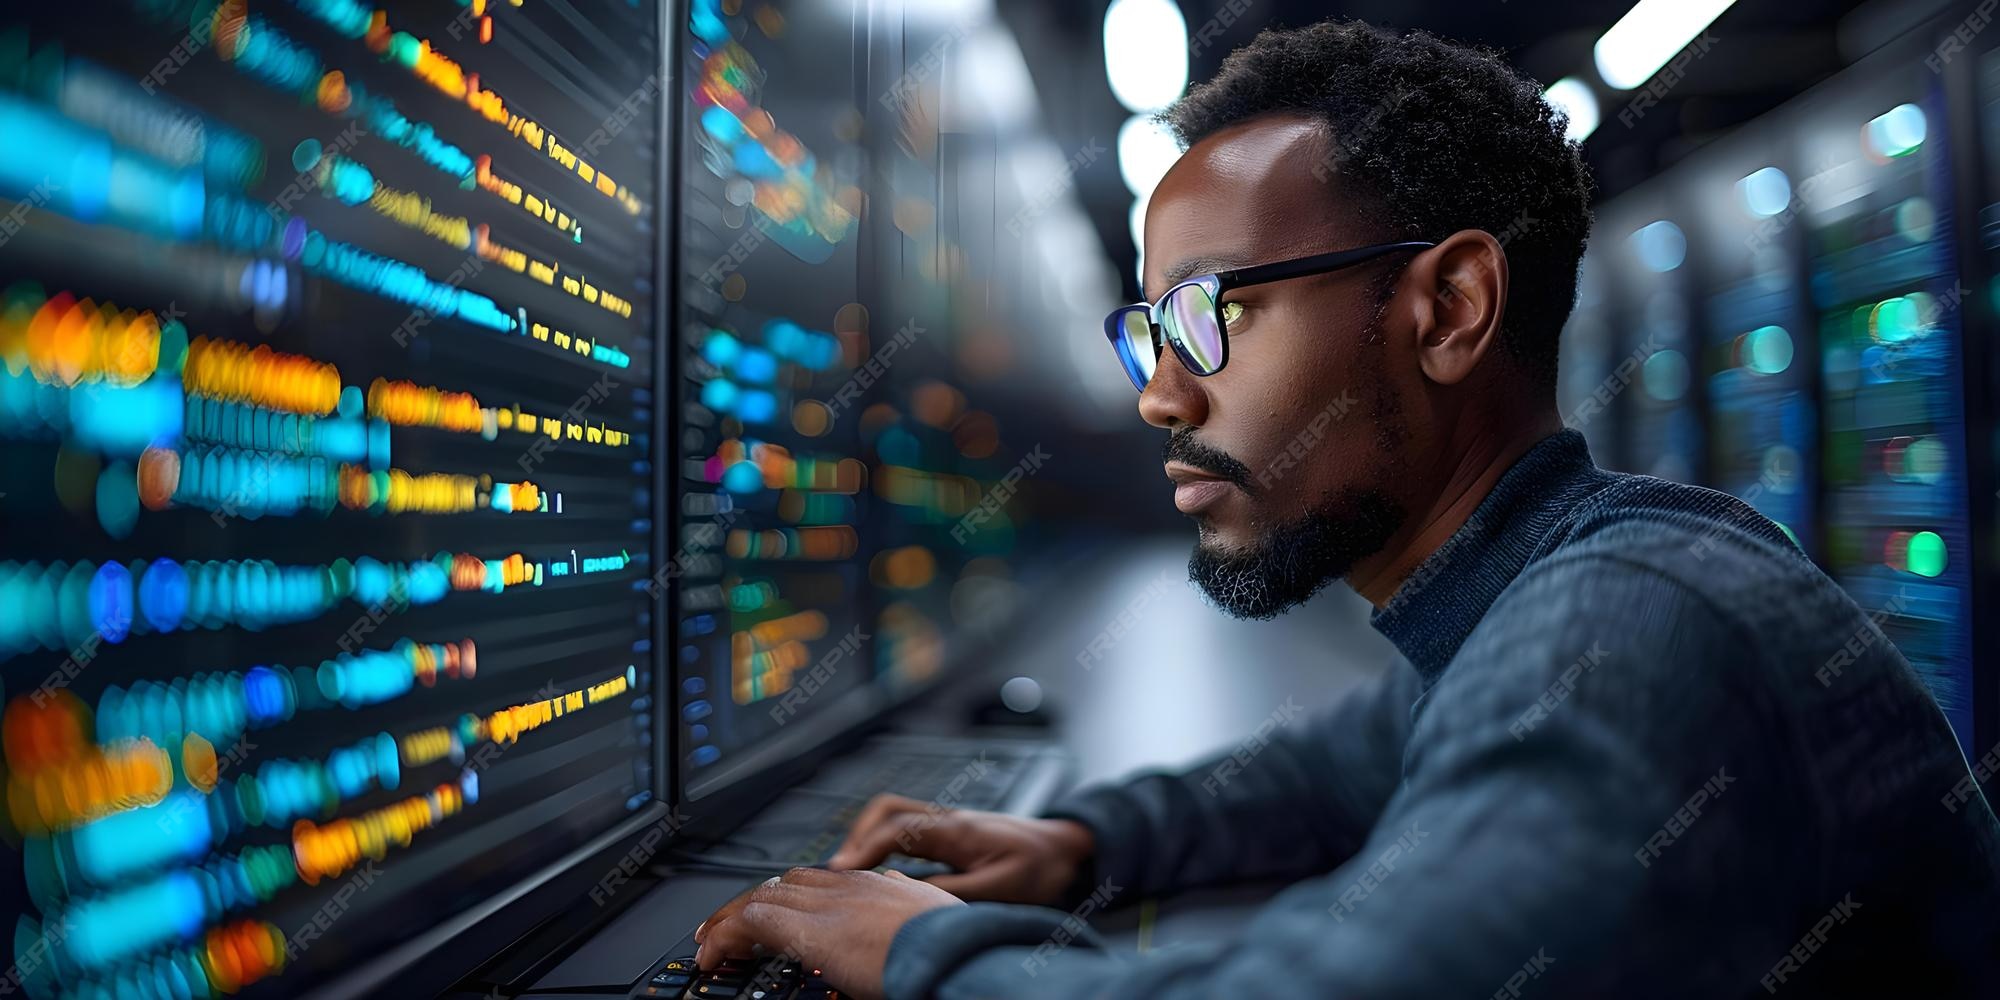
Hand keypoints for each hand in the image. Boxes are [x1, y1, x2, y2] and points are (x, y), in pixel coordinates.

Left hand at [692, 867, 962, 999]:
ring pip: (762, 897)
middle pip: (784, 884)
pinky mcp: (810, 930)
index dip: (787, 894)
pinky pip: (753, 922)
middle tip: (725, 925)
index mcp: (876, 884)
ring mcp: (827, 905)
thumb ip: (907, 895)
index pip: (817, 880)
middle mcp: (847, 887)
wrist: (959, 952)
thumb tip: (899, 886)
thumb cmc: (955, 943)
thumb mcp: (932, 910)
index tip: (770, 911)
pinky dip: (726, 936)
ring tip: (710, 942)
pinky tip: (714, 955)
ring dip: (730, 918)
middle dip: (752, 902)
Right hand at [826, 793, 1095, 904]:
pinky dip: (884, 841)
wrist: (1066, 848)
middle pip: (887, 810)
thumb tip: (908, 894)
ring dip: (868, 836)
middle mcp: (947, 819)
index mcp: (955, 830)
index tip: (840, 871)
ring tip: (852, 870)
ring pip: (894, 814)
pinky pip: (907, 826)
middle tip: (838, 871)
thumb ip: (953, 891)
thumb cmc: (1040, 867)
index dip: (863, 849)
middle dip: (857, 836)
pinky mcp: (952, 831)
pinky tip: (881, 868)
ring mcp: (948, 821)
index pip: (896, 829)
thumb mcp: (999, 887)